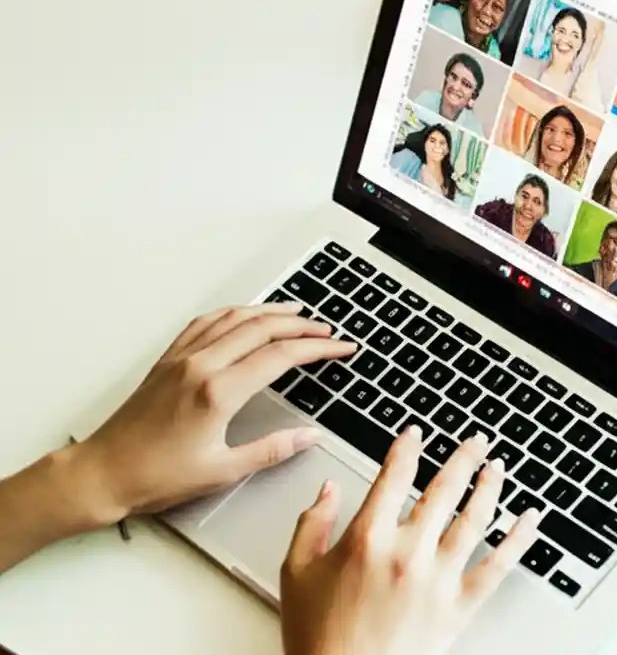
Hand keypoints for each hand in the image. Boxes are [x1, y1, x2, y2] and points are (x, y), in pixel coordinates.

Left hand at [75, 302, 356, 520]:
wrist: (103, 474)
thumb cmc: (154, 476)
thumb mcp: (223, 471)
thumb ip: (272, 449)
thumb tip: (308, 436)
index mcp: (218, 392)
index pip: (281, 357)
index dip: (318, 350)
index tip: (341, 347)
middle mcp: (200, 366)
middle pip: (262, 329)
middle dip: (301, 326)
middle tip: (328, 330)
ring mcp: (182, 359)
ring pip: (234, 319)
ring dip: (269, 312)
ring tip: (295, 312)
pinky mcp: (167, 361)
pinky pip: (205, 324)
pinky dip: (232, 314)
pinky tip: (243, 315)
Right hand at [281, 429, 542, 654]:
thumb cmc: (320, 636)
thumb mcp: (296, 573)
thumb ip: (311, 524)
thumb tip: (328, 490)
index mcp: (367, 539)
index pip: (395, 476)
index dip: (407, 449)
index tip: (415, 435)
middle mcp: (408, 552)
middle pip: (444, 489)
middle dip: (463, 458)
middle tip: (475, 442)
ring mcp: (438, 578)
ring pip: (475, 519)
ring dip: (490, 486)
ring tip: (496, 468)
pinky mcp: (459, 606)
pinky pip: (498, 566)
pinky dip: (519, 540)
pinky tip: (530, 520)